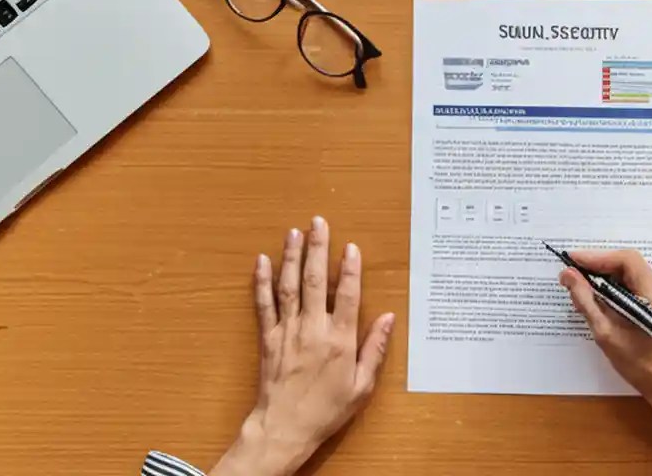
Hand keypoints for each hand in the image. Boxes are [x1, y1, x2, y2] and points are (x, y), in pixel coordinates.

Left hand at [213, 217, 395, 475]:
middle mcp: (313, 330)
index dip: (350, 269)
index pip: (348, 295)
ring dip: (292, 256)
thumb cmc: (326, 411)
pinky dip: (261, 281)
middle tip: (319, 222)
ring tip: (294, 232)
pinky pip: (264, 304)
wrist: (284, 429)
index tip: (350, 247)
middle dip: (318, 249)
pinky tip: (261, 261)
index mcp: (340, 341)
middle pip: (316, 281)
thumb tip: (390, 318)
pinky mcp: (268, 338)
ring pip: (289, 286)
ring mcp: (287, 331)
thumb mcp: (362, 386)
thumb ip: (376, 349)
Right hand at [560, 250, 651, 475]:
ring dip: (609, 276)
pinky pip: (641, 282)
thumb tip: (568, 275)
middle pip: (630, 265)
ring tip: (585, 285)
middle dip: (600, 267)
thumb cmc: (640, 366)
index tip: (572, 259)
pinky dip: (621, 285)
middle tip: (574, 274)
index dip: (597, 257)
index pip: (627, 261)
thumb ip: (587, 301)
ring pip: (634, 272)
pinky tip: (605, 295)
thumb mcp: (607, 334)